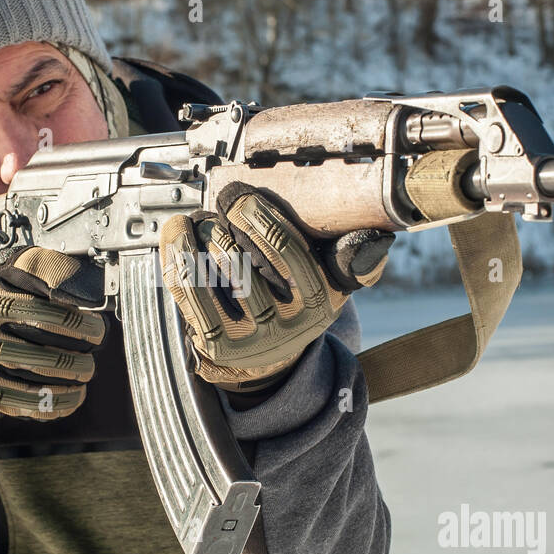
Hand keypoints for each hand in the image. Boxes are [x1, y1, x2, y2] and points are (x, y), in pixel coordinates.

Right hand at [0, 246, 106, 421]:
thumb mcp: (6, 281)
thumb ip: (44, 271)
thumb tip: (88, 288)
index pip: (42, 287)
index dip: (79, 303)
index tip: (95, 315)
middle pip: (50, 327)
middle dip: (86, 336)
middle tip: (97, 340)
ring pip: (47, 365)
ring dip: (79, 369)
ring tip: (86, 368)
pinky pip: (34, 400)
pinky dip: (63, 399)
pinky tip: (75, 394)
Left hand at [160, 182, 392, 390]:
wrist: (266, 357)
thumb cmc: (296, 303)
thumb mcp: (335, 284)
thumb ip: (354, 259)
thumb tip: (377, 240)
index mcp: (319, 304)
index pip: (289, 252)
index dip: (261, 217)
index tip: (244, 197)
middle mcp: (285, 327)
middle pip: (247, 262)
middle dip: (228, 225)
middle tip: (221, 204)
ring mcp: (247, 339)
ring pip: (212, 275)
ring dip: (199, 238)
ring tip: (197, 220)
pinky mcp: (214, 344)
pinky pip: (188, 292)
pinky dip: (177, 257)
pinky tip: (176, 235)